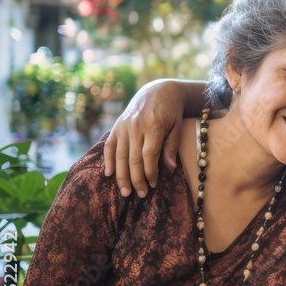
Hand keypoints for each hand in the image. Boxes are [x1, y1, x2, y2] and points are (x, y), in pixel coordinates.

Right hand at [103, 80, 185, 197]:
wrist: (158, 90)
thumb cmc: (171, 111)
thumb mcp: (177, 127)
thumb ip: (171, 147)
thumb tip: (170, 169)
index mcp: (153, 126)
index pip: (149, 155)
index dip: (150, 172)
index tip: (154, 185)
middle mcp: (136, 127)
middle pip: (133, 158)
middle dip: (136, 179)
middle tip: (141, 195)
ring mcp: (124, 126)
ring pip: (120, 155)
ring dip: (122, 175)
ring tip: (125, 192)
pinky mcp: (117, 126)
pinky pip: (110, 145)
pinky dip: (108, 160)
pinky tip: (109, 174)